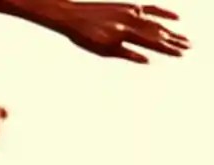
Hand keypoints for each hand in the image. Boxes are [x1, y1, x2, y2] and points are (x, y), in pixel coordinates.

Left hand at [53, 2, 189, 62]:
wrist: (73, 16)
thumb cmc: (85, 36)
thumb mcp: (103, 50)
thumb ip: (126, 54)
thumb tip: (147, 60)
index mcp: (125, 34)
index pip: (152, 43)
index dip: (167, 49)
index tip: (180, 55)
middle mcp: (131, 21)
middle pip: (158, 32)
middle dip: (174, 41)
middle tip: (189, 47)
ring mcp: (131, 12)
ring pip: (156, 22)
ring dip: (172, 31)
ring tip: (184, 39)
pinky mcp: (129, 6)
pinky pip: (150, 8)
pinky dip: (164, 13)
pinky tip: (176, 18)